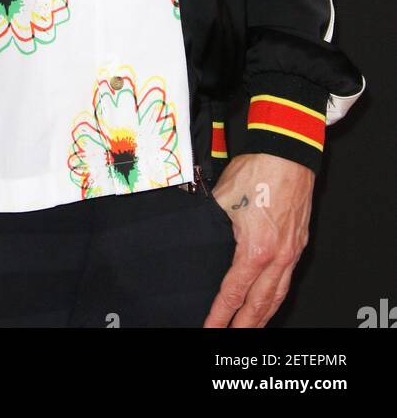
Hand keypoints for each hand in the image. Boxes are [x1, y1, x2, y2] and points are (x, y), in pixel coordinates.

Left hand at [202, 153, 313, 327]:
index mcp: (255, 249)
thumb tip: (194, 235)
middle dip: (244, 326)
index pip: (234, 293)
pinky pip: (287, 279)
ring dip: (263, 317)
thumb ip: (210, 223)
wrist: (289, 153)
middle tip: (229, 340)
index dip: (220, 315)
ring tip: (250, 329)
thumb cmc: (257, 170)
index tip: (210, 329)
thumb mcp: (221, 198)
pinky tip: (270, 300)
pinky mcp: (299, 243)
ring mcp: (292, 252)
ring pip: (278, 295)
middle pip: (260, 305)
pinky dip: (277, 296)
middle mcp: (278, 257)